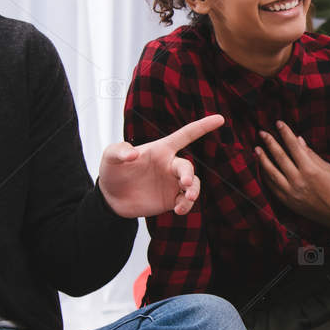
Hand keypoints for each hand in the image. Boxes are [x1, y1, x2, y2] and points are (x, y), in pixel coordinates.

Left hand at [98, 114, 224, 218]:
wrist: (111, 198)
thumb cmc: (113, 171)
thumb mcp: (110, 156)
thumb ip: (119, 151)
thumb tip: (133, 154)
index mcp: (161, 149)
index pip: (185, 135)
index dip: (202, 126)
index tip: (220, 119)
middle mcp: (170, 165)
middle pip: (188, 166)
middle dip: (189, 174)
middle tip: (185, 183)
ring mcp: (172, 183)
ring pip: (193, 185)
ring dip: (194, 191)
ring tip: (188, 198)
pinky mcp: (171, 200)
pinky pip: (185, 202)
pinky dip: (186, 206)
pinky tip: (179, 210)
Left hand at [255, 121, 329, 227]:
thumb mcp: (327, 168)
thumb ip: (311, 154)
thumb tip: (298, 140)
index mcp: (310, 169)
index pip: (294, 146)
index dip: (285, 133)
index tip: (278, 123)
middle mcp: (298, 180)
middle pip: (279, 157)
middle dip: (270, 142)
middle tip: (262, 133)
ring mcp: (291, 192)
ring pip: (271, 172)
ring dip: (262, 159)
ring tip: (257, 149)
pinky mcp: (287, 202)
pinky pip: (272, 186)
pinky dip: (266, 175)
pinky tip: (263, 167)